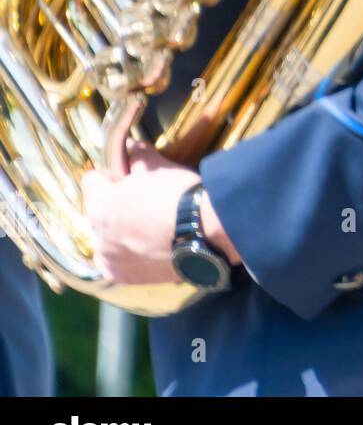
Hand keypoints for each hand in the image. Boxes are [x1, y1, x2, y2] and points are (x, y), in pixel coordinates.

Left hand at [81, 139, 239, 284]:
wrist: (208, 234)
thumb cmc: (182, 196)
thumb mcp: (160, 168)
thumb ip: (139, 156)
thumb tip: (131, 146)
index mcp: (100, 203)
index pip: (91, 181)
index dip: (111, 175)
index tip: (128, 176)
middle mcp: (98, 234)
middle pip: (99, 213)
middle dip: (116, 206)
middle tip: (144, 203)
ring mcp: (111, 260)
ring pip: (108, 239)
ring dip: (122, 233)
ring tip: (152, 229)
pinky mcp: (126, 278)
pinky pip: (120, 262)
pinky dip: (132, 255)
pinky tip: (154, 247)